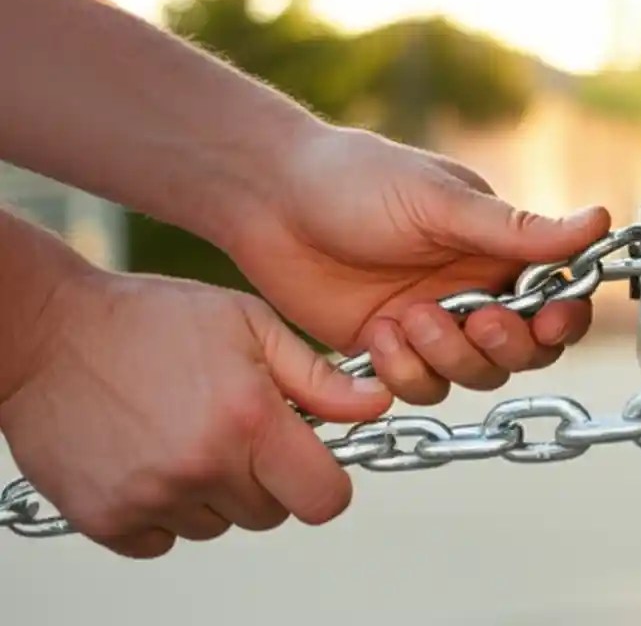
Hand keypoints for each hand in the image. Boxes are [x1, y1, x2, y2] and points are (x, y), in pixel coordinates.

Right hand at [0, 272, 390, 557]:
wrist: (45, 332)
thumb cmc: (149, 319)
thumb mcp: (247, 324)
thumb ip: (317, 376)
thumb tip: (377, 405)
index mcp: (249, 418)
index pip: (325, 498)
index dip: (325, 481)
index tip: (308, 459)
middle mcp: (204, 465)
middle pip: (272, 513)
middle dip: (266, 477)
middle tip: (232, 428)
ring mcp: (152, 497)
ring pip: (218, 525)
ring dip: (213, 492)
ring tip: (184, 431)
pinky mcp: (105, 517)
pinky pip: (162, 539)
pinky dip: (163, 509)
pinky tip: (149, 454)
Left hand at [224, 125, 611, 405]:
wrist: (268, 198)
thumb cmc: (355, 180)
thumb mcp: (440, 201)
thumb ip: (517, 228)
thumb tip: (599, 220)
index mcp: (496, 250)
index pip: (555, 300)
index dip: (562, 320)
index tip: (550, 319)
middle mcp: (472, 291)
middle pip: (523, 351)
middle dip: (505, 344)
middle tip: (476, 318)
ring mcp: (431, 325)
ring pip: (473, 374)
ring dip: (450, 357)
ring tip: (410, 318)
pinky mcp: (387, 351)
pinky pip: (418, 387)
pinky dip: (404, 372)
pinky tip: (378, 336)